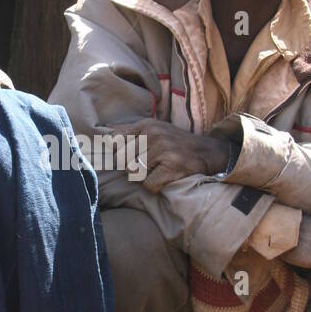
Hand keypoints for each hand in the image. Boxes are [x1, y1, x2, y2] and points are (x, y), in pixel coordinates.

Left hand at [95, 118, 229, 191]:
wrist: (207, 152)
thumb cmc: (174, 143)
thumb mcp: (153, 129)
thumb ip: (128, 131)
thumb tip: (103, 132)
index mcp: (145, 125)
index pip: (115, 142)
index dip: (119, 154)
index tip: (130, 156)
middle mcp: (153, 135)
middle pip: (122, 160)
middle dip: (132, 167)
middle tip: (148, 165)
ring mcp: (163, 150)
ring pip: (134, 173)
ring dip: (144, 177)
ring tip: (157, 170)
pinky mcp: (172, 167)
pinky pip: (148, 184)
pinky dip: (154, 186)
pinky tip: (164, 178)